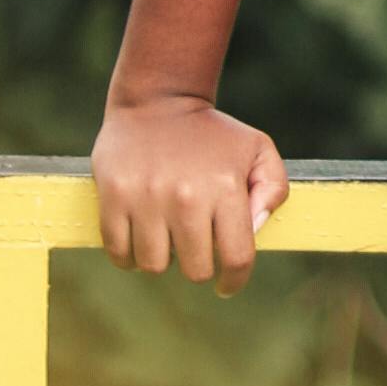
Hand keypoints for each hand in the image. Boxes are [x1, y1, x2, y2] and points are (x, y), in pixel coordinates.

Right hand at [92, 94, 290, 292]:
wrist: (158, 99)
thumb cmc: (213, 133)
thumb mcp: (258, 149)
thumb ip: (273, 190)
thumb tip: (254, 231)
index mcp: (226, 189)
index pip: (236, 258)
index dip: (234, 281)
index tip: (226, 285)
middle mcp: (186, 197)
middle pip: (194, 269)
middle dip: (198, 266)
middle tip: (194, 247)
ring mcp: (147, 198)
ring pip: (154, 265)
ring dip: (161, 260)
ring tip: (166, 240)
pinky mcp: (113, 196)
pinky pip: (118, 251)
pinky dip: (128, 256)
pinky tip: (139, 240)